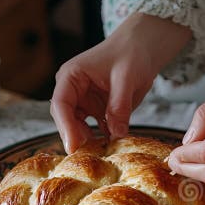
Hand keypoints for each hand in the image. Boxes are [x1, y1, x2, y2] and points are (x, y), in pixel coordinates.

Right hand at [51, 13, 190, 152]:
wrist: (143, 46)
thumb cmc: (131, 52)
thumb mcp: (127, 78)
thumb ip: (119, 106)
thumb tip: (116, 135)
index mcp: (71, 76)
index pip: (61, 104)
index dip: (65, 127)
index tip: (73, 146)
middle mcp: (73, 90)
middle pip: (66, 119)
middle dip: (75, 138)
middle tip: (87, 157)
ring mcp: (84, 102)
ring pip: (78, 128)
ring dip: (87, 142)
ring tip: (99, 156)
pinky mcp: (97, 110)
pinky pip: (95, 130)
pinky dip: (101, 141)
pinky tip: (109, 151)